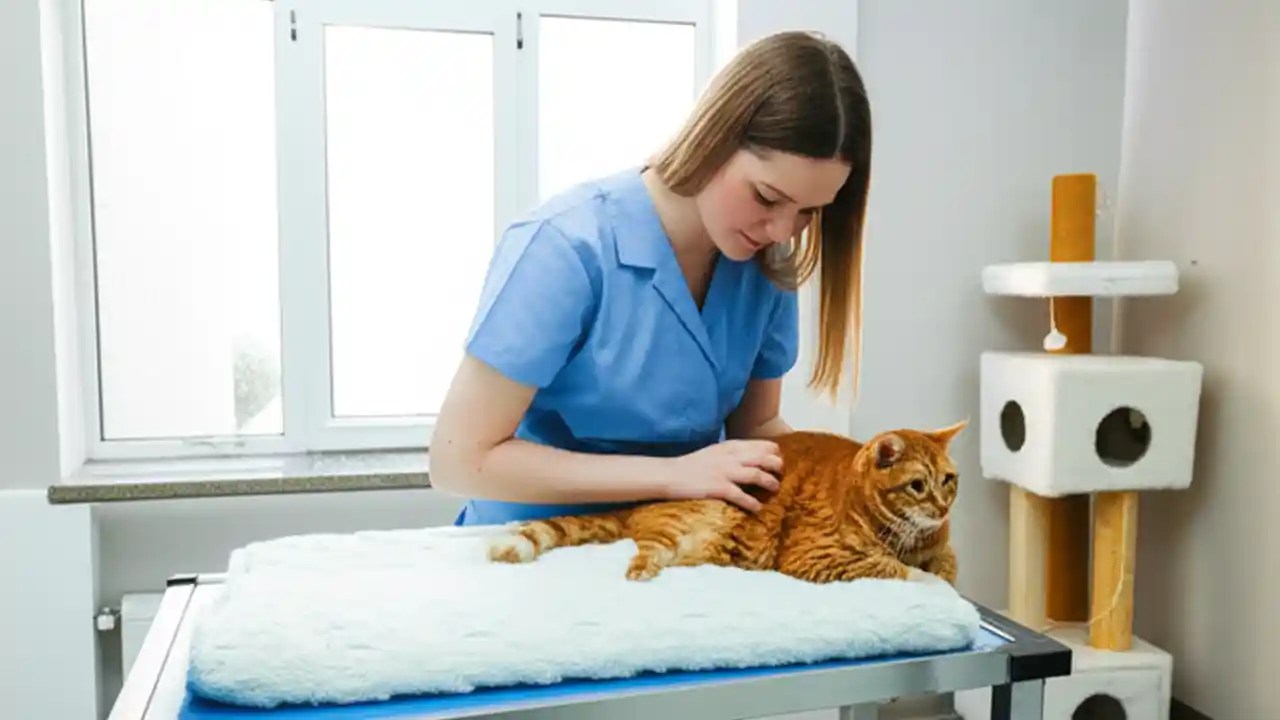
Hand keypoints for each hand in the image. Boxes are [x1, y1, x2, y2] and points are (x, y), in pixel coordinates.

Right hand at [661, 440, 783, 511]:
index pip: (761, 445)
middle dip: (777, 466)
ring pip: (757, 474)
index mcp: (730, 446)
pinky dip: (752, 503)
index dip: (774, 453)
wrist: (670, 475)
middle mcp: (730, 457)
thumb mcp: (715, 452)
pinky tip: (758, 508)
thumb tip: (750, 459)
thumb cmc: (692, 465)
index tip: (778, 460)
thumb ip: (732, 453)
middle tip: (780, 474)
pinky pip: (742, 496)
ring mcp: (725, 472)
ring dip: (770, 483)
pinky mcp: (718, 488)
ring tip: (775, 489)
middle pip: (764, 458)